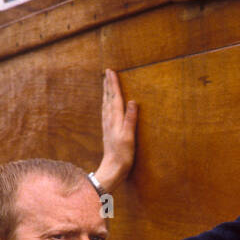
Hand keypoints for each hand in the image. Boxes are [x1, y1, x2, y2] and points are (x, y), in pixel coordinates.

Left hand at [92, 69, 137, 190]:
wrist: (112, 168)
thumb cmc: (122, 154)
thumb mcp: (129, 137)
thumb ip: (130, 119)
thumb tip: (133, 101)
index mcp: (115, 119)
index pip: (114, 97)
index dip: (113, 84)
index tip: (111, 71)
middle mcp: (109, 120)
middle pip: (108, 98)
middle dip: (108, 85)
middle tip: (107, 72)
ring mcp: (107, 125)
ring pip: (106, 104)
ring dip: (106, 92)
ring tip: (106, 83)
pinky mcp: (108, 131)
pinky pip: (106, 112)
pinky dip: (106, 103)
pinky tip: (106, 104)